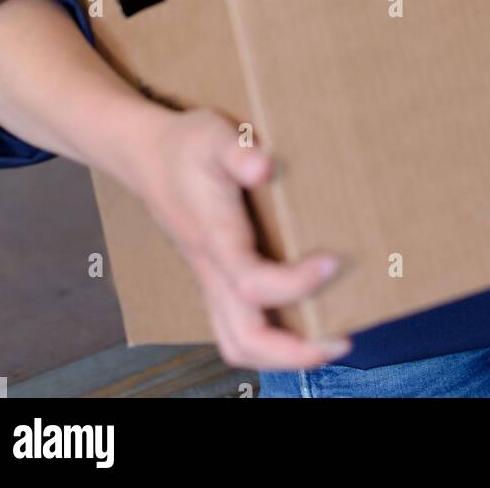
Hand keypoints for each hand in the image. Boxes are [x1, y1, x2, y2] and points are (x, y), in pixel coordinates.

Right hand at [135, 107, 351, 368]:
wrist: (147, 157)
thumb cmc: (186, 146)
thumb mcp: (212, 135)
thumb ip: (238, 152)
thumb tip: (265, 166)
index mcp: (214, 238)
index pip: (252, 282)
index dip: (296, 283)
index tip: (334, 262)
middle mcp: (212, 270)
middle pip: (244, 339)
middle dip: (293, 353)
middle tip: (342, 338)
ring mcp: (211, 280)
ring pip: (238, 343)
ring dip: (282, 356)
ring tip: (328, 342)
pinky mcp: (215, 280)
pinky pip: (238, 328)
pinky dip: (271, 340)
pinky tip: (303, 321)